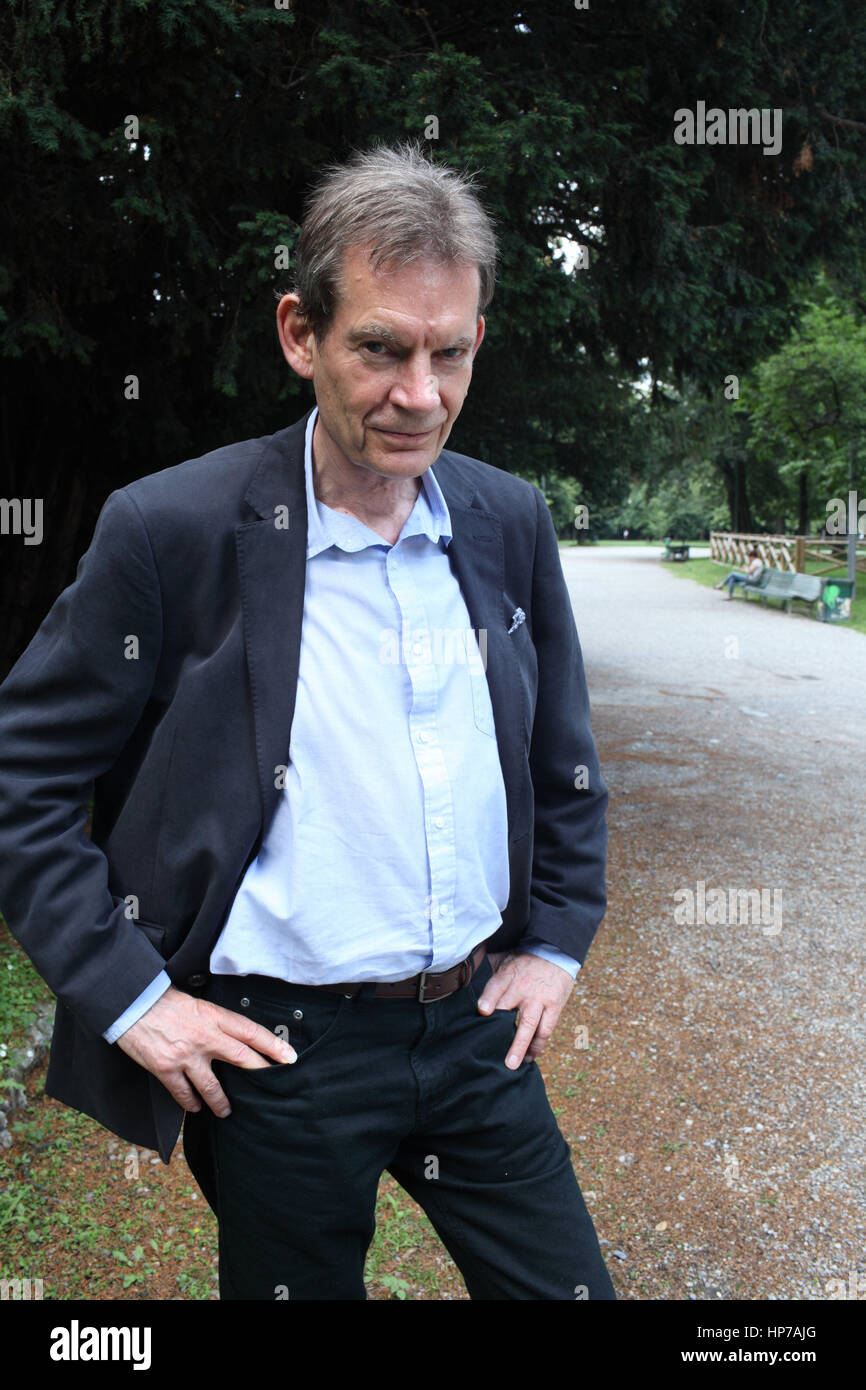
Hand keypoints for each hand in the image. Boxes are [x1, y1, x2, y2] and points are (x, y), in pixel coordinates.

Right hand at [115, 985, 295, 1117]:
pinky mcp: (166, 1069)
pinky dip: (191, 1103)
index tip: (289, 1057)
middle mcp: (205, 1037)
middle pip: (242, 1058)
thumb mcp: (197, 1004)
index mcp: (214, 1016)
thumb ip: (215, 1021)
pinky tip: (195, 1107)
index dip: (273, 1046)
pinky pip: (184, 1093)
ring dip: (221, 1103)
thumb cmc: (164, 1001)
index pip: (252, 1032)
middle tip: (273, 1088)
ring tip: (226, 1111)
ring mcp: (186, 1055)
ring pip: (213, 1087)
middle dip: (260, 1074)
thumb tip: (233, 1037)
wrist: (131, 1002)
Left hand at [477, 951, 574, 1068]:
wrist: (555, 952)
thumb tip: (463, 974)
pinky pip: (546, 1029)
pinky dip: (539, 1045)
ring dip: (522, 1047)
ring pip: (531, 1026)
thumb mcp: (503, 958)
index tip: (483, 1012)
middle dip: (505, 1034)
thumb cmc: (522, 960)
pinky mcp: (554, 1006)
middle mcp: (524, 989)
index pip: (496, 987)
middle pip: (513, 1014)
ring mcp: (540, 999)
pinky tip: (530, 1057)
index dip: (489, 999)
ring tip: (514, 1065)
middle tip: (496, 1054)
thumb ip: (485, 968)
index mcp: (508, 976)